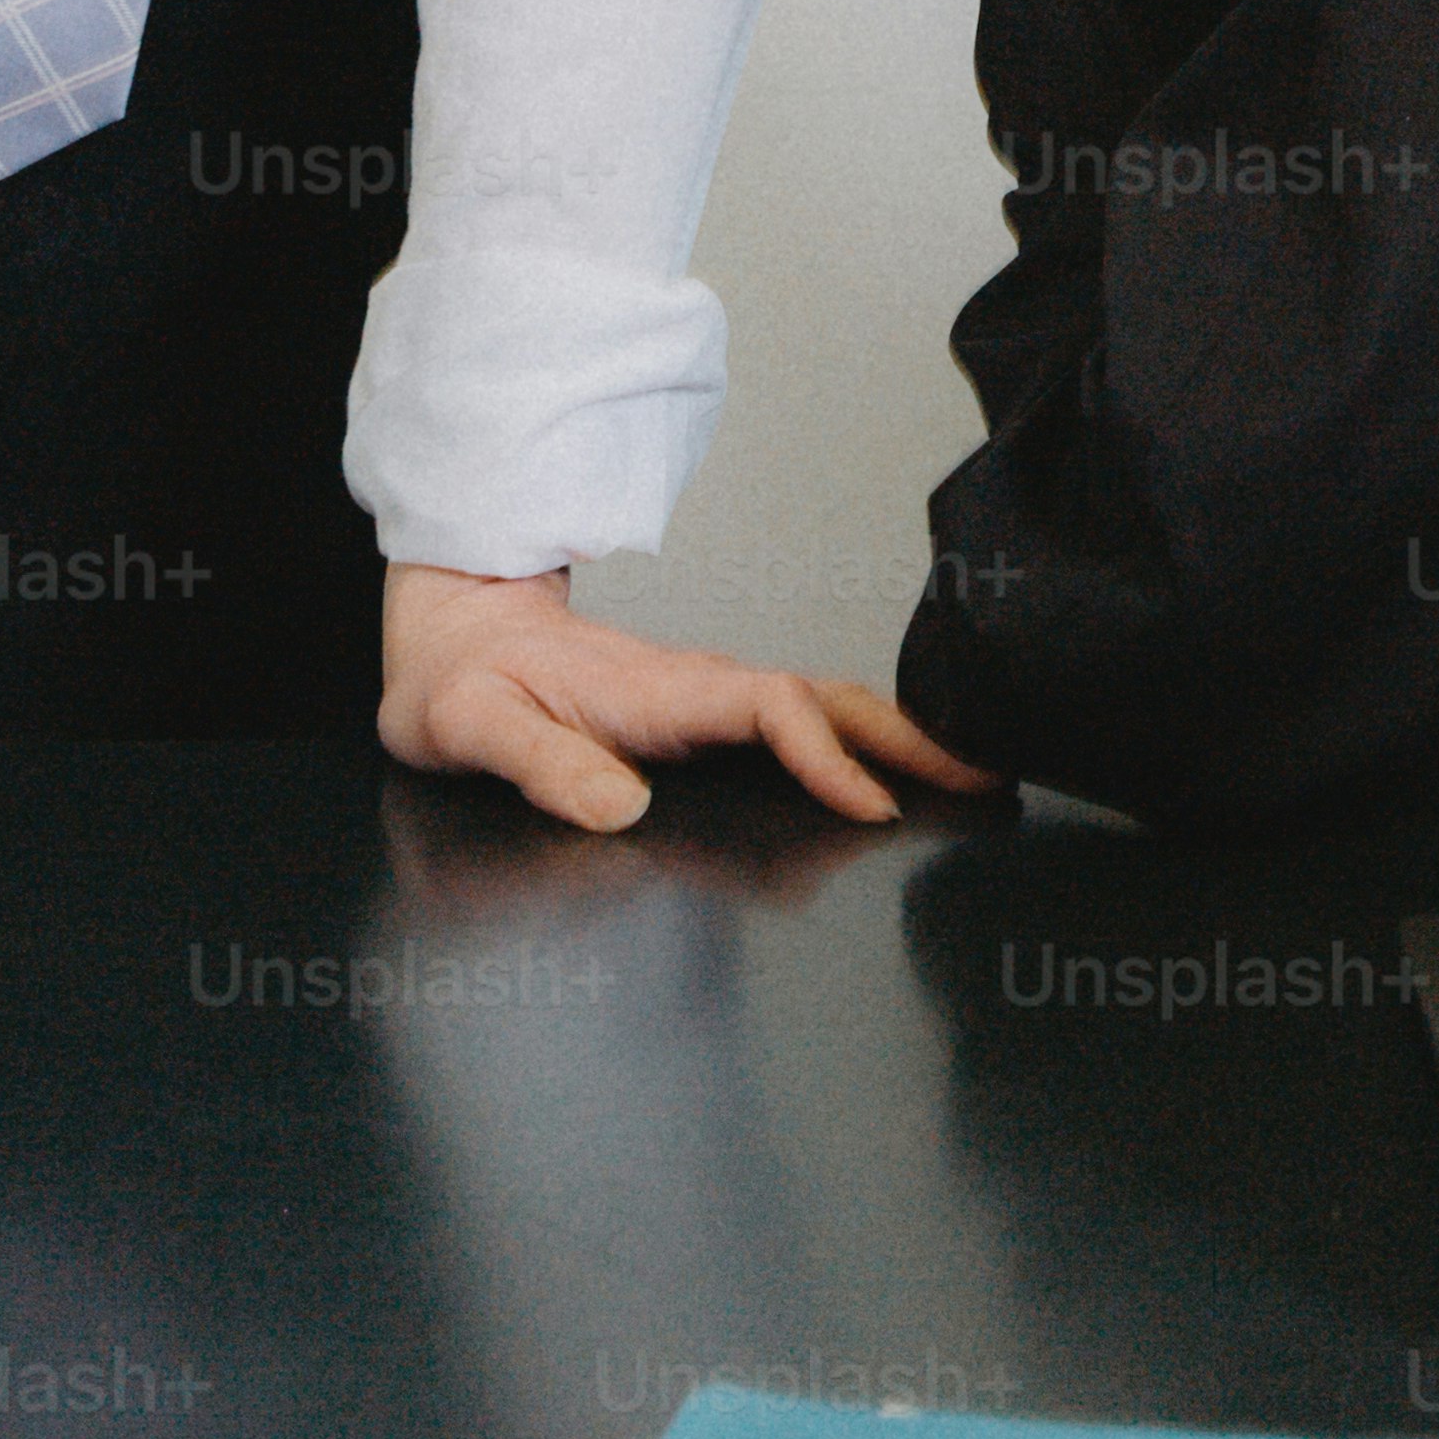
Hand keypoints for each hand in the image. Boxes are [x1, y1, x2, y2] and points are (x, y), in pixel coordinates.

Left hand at [376, 562, 986, 832]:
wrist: (451, 631)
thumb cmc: (456, 684)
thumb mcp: (472, 727)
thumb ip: (541, 763)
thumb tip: (620, 807)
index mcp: (655, 690)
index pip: (770, 709)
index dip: (827, 756)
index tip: (873, 806)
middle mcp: (694, 687)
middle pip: (826, 700)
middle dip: (910, 738)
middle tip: (987, 778)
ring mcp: (703, 698)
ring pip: (822, 706)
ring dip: (898, 737)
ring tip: (969, 776)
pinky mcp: (701, 713)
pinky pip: (797, 720)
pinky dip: (857, 741)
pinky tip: (887, 774)